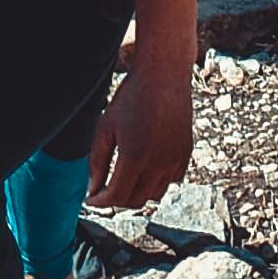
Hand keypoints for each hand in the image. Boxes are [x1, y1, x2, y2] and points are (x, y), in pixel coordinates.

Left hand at [90, 53, 195, 210]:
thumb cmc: (132, 97)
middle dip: (116, 201)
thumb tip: (93, 187)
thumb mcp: (105, 127)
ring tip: (123, 181)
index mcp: (135, 157)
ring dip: (137, 194)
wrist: (163, 76)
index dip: (100, 201)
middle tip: (104, 192)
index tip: (91, 198)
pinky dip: (156, 182)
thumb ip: (97, 161)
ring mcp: (175, 160)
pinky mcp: (186, 154)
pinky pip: (171, 181)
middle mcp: (158, 163)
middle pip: (136, 201)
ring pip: (155, 194)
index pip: (116, 196)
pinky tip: (145, 170)